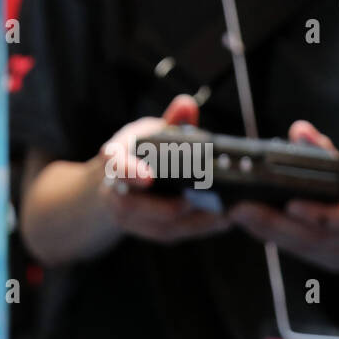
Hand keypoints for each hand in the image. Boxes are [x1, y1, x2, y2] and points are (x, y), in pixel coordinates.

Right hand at [98, 95, 232, 243]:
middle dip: (171, 206)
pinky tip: (220, 219)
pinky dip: (196, 228)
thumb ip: (172, 121)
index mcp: (116, 158)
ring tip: (223, 211)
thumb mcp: (151, 131)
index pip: (116, 163)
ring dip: (191, 220)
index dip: (129, 170)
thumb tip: (187, 104)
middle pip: (136, 205)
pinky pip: (170, 234)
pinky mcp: (144, 229)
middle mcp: (116, 190)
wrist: (114, 183)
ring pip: (158, 224)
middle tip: (203, 198)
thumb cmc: (137, 153)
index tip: (148, 177)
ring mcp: (128, 214)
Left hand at [228, 120, 338, 271]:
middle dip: (277, 223)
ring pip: (307, 248)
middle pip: (319, 236)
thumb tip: (299, 129)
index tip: (291, 205)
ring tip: (239, 215)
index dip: (321, 214)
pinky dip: (275, 239)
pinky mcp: (334, 264)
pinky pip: (302, 253)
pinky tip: (252, 226)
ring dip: (270, 232)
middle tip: (243, 208)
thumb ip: (326, 150)